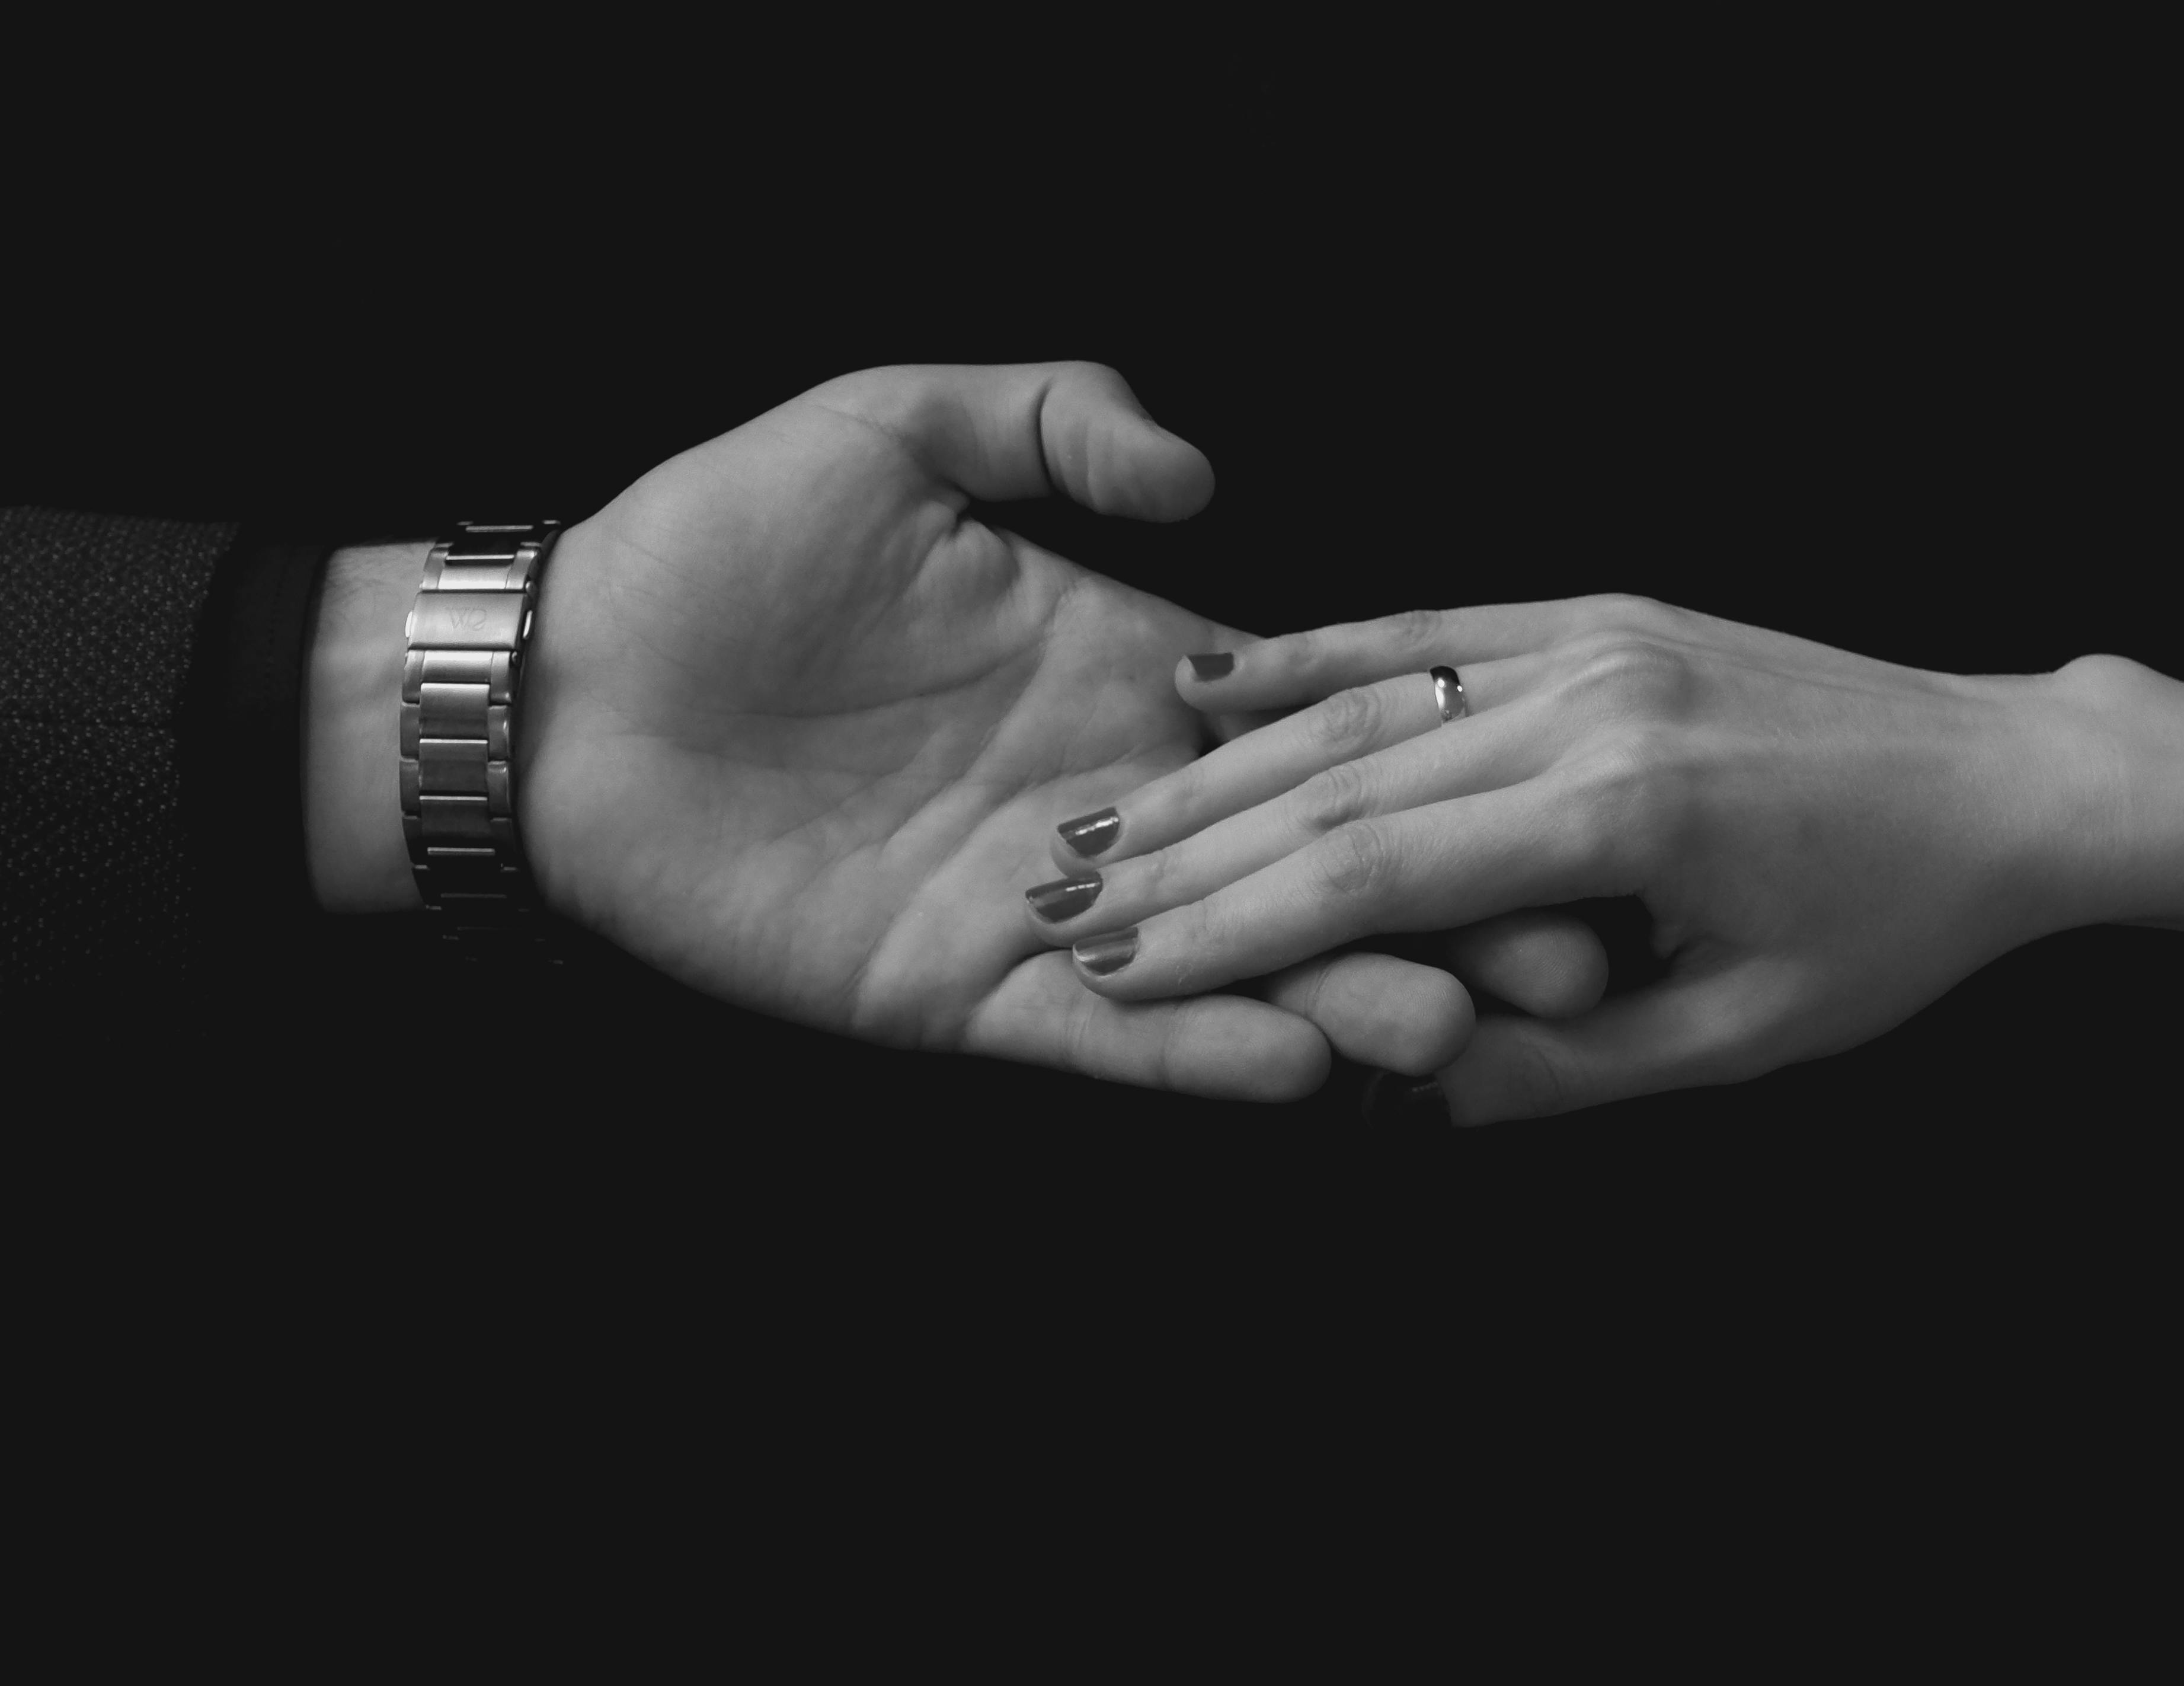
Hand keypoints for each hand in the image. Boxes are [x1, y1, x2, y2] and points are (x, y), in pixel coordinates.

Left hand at [513, 364, 1474, 1098]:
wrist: (566, 682)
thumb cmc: (715, 545)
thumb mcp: (889, 431)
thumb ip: (1047, 424)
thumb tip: (1199, 474)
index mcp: (1111, 672)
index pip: (1293, 733)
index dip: (1412, 770)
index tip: (1541, 799)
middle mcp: (1102, 801)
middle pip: (1294, 867)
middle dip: (1427, 912)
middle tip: (1563, 960)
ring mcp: (1040, 909)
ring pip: (1222, 971)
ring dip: (1337, 1001)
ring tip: (1454, 1032)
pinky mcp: (958, 994)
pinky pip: (1099, 1038)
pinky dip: (1189, 1057)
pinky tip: (1287, 1066)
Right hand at [1026, 595, 2134, 1119]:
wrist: (2006, 776)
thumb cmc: (1886, 929)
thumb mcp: (1740, 1036)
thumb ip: (1566, 1070)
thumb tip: (1404, 1086)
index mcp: (1621, 820)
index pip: (1373, 880)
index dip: (1228, 930)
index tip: (1110, 965)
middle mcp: (1589, 707)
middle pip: (1338, 785)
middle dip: (1182, 849)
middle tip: (1055, 892)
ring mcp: (1592, 641)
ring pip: (1362, 704)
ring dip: (1217, 766)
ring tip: (1097, 811)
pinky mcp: (1600, 609)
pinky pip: (1428, 627)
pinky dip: (1313, 657)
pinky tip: (1214, 682)